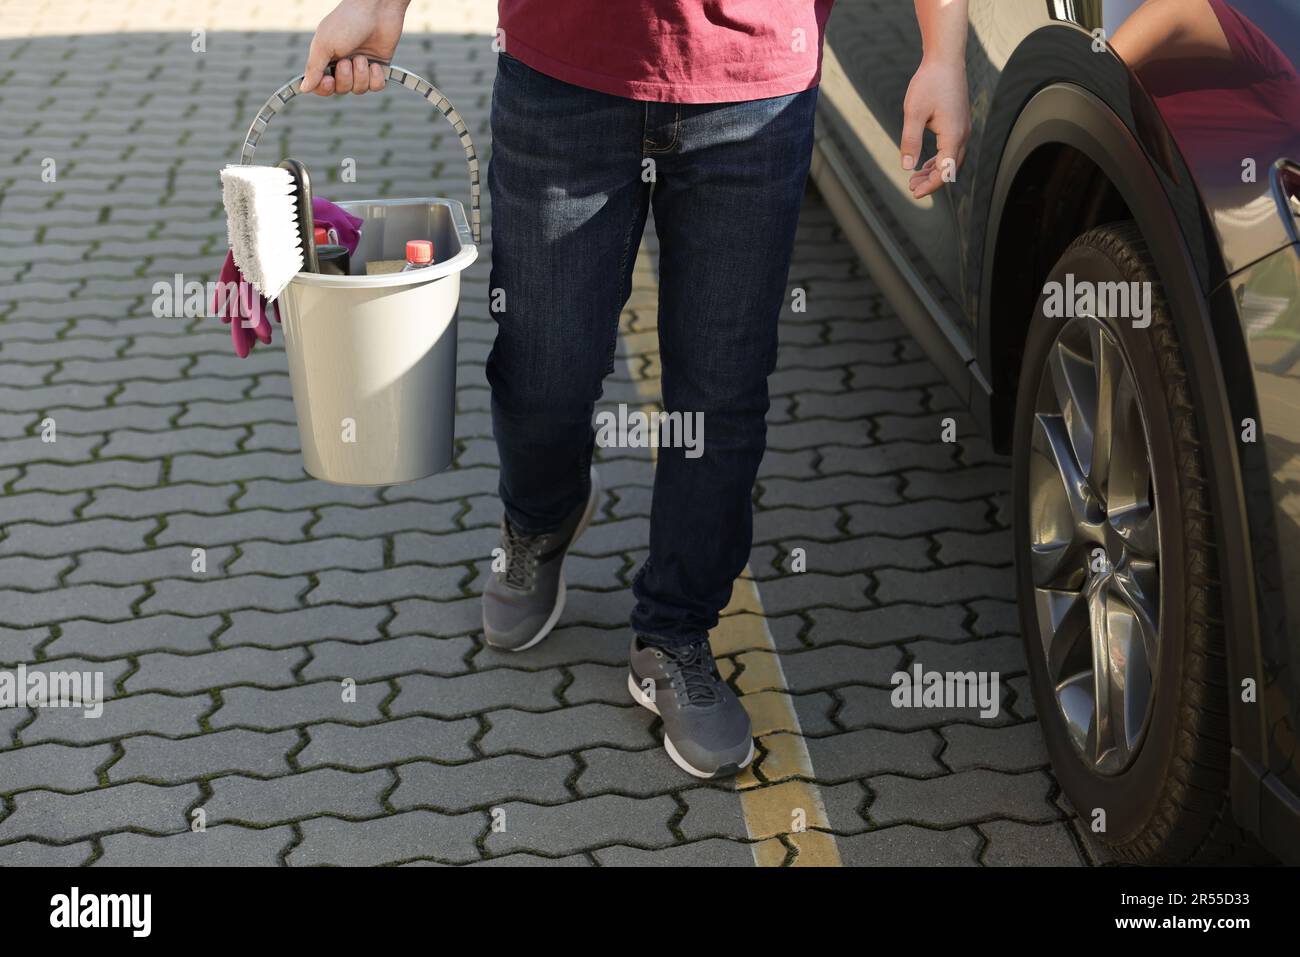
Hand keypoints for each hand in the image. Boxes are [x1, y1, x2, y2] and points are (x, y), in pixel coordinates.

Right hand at [300, 0, 409, 95]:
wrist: (376, 11)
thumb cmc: (347, 22)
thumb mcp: (324, 44)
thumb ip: (314, 68)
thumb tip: (304, 88)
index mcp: (326, 58)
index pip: (321, 85)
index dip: (324, 88)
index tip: (328, 80)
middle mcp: (343, 64)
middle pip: (341, 89)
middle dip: (345, 78)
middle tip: (348, 60)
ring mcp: (361, 67)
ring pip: (359, 89)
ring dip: (361, 75)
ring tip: (362, 57)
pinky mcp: (379, 68)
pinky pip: (376, 87)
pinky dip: (376, 77)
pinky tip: (375, 64)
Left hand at [899, 55, 970, 198]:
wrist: (945, 59)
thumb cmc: (929, 83)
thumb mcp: (913, 113)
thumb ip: (910, 141)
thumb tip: (907, 167)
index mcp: (953, 135)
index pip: (945, 171)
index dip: (930, 185)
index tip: (914, 193)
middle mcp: (962, 134)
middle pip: (950, 168)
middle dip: (932, 181)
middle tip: (911, 188)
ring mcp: (963, 129)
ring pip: (952, 159)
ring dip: (935, 171)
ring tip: (915, 179)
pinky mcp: (959, 123)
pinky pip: (951, 149)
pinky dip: (939, 159)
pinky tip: (925, 163)